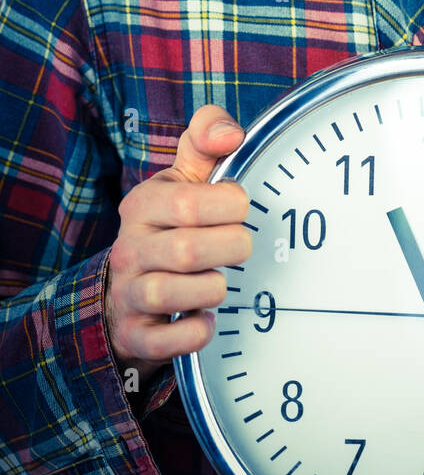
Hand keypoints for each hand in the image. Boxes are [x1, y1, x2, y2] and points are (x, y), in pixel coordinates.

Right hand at [105, 105, 250, 394]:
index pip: (188, 202)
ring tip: (223, 281)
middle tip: (243, 246)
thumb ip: (207, 139)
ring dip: (213, 289)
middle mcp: (130, 249)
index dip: (229, 205)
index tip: (242, 208)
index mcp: (143, 205)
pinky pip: (163, 340)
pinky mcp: (135, 335)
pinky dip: (194, 333)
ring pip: (171, 294)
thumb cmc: (173, 223)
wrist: (132, 286)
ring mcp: (128, 293)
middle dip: (231, 248)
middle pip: (186, 250)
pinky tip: (208, 319)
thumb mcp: (186, 176)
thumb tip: (230, 134)